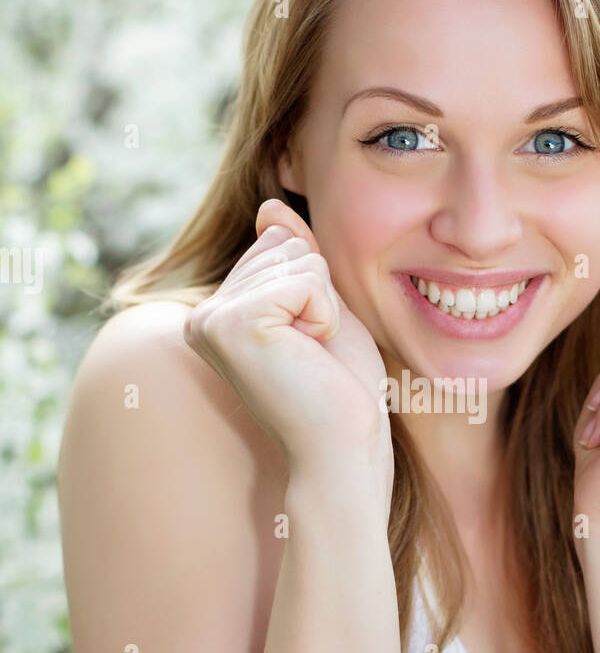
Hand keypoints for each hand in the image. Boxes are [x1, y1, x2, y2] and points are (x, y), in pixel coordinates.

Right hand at [183, 199, 392, 488]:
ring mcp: (212, 318)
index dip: (315, 288)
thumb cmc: (339, 387)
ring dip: (324, 307)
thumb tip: (269, 207)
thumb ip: (293, 259)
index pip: (278, 245)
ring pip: (298, 258)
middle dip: (320, 294)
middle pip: (287, 246)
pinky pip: (306, 280)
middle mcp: (202, 314)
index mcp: (216, 311)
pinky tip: (309, 355)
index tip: (308, 343)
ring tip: (310, 356)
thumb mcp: (320, 308)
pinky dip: (325, 315)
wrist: (344, 445)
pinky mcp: (235, 323)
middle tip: (312, 352)